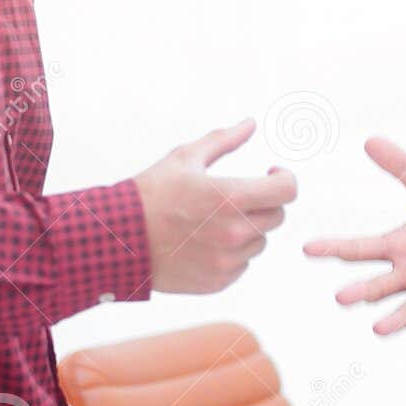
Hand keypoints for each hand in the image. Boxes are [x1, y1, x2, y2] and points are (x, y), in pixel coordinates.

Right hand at [134, 118, 296, 293]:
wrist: (118, 240)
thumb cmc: (150, 195)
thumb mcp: (184, 158)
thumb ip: (223, 140)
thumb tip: (250, 124)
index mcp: (231, 197)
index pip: (287, 190)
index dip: (284, 179)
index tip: (270, 175)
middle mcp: (235, 232)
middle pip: (276, 215)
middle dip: (263, 202)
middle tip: (235, 197)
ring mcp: (227, 261)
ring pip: (259, 241)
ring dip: (247, 229)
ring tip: (212, 221)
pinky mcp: (218, 281)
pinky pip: (241, 264)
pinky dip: (231, 254)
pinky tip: (203, 242)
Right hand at [304, 137, 405, 333]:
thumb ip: (402, 167)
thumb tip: (369, 140)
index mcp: (399, 245)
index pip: (360, 248)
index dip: (334, 248)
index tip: (308, 248)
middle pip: (379, 285)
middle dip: (361, 292)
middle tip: (341, 298)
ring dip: (394, 320)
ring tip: (378, 330)